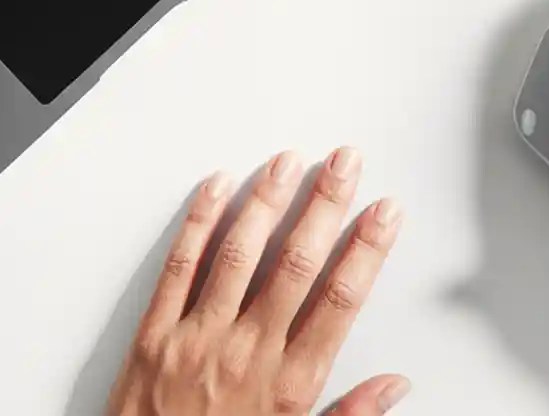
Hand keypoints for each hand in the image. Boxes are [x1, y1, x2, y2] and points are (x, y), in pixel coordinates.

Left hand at [106, 149, 407, 415]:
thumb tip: (394, 386)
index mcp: (289, 383)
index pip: (340, 299)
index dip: (367, 249)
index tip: (384, 213)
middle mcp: (246, 353)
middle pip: (296, 263)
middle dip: (325, 204)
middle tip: (344, 163)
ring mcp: (197, 339)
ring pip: (238, 254)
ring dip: (267, 200)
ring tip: (287, 161)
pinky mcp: (154, 337)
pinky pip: (179, 268)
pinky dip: (198, 223)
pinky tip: (218, 189)